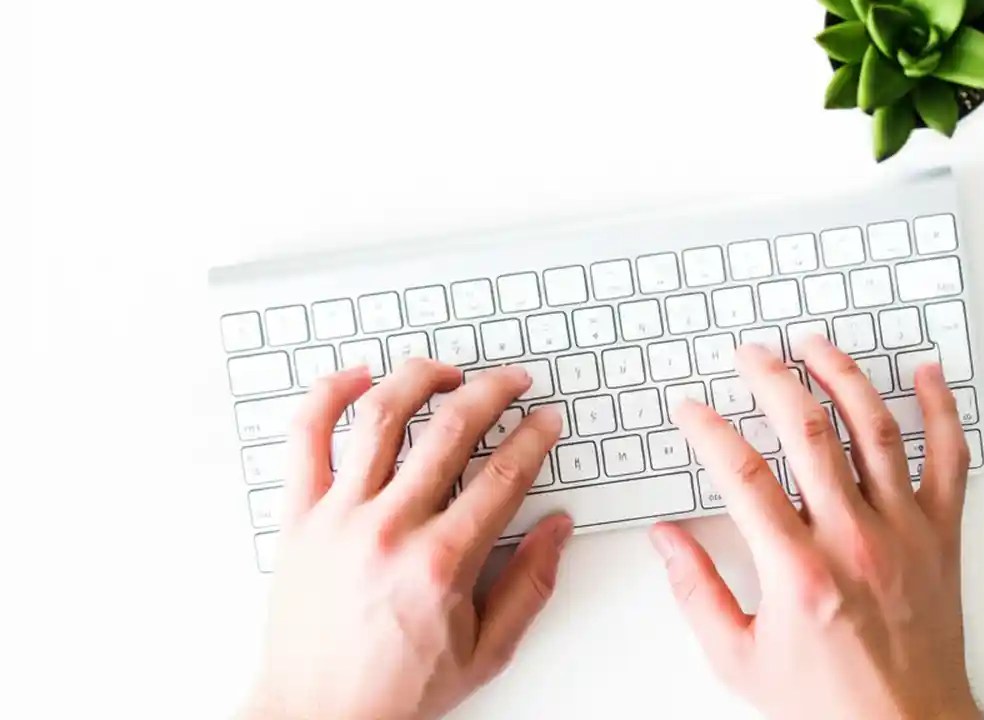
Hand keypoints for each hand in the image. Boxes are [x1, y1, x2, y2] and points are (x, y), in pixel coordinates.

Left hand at [242, 361, 571, 719]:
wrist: (316, 715)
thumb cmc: (394, 690)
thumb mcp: (485, 652)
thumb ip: (529, 587)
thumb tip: (557, 531)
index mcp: (441, 563)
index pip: (503, 475)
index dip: (533, 437)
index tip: (545, 421)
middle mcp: (390, 529)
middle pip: (451, 430)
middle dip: (493, 393)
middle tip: (511, 382)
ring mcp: (339, 517)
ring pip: (381, 417)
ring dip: (420, 379)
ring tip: (447, 371)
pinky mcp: (299, 516)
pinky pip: (307, 437)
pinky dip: (329, 396)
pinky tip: (358, 378)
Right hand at [651, 339, 978, 719]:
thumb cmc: (829, 704)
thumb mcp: (739, 659)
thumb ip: (696, 594)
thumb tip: (666, 541)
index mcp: (797, 571)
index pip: (742, 474)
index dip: (708, 431)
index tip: (691, 410)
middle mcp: (852, 539)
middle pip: (807, 431)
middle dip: (771, 380)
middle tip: (750, 356)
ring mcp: (903, 531)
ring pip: (874, 430)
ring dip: (842, 376)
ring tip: (816, 345)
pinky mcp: (941, 535)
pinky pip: (949, 458)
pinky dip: (941, 410)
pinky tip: (926, 375)